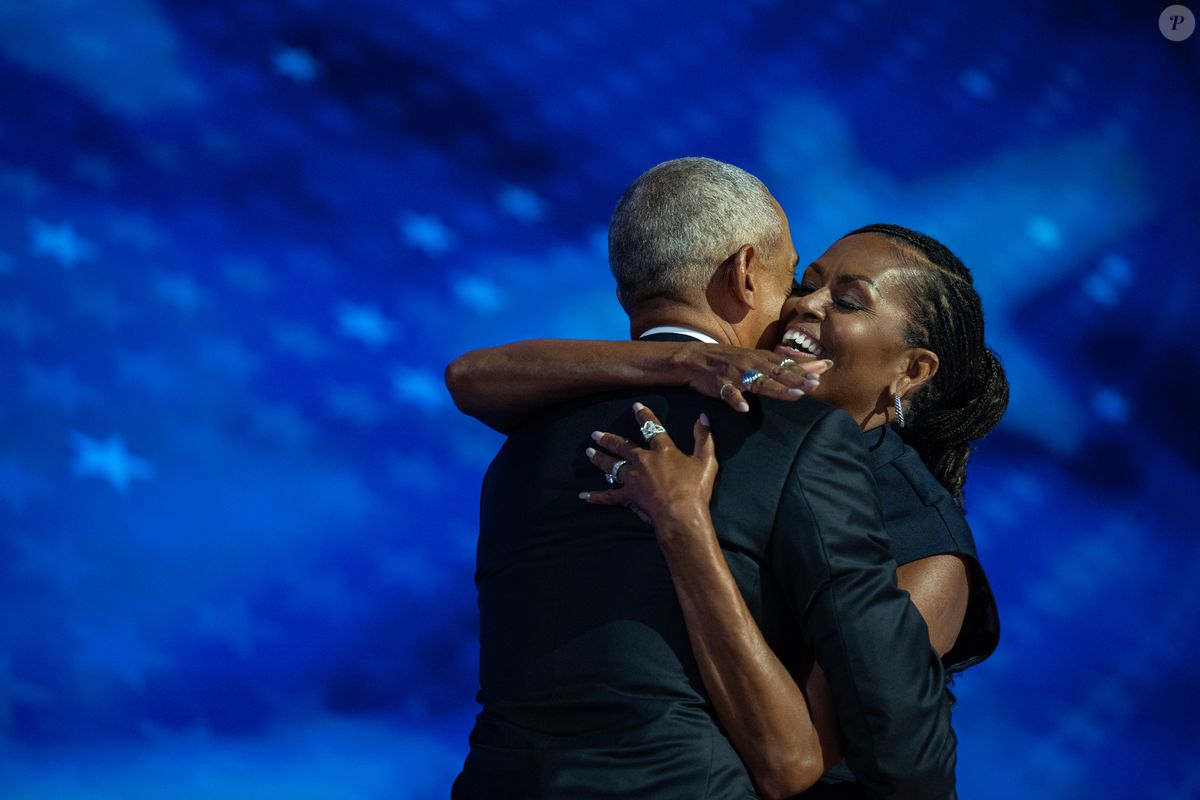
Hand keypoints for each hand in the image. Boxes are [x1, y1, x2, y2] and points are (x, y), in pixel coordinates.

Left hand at [579, 403, 717, 531]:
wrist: (680, 514)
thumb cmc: (695, 488)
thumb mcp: (706, 460)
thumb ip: (704, 438)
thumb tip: (703, 417)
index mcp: (662, 451)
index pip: (652, 428)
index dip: (644, 416)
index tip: (635, 406)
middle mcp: (643, 461)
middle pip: (622, 447)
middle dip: (608, 439)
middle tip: (595, 434)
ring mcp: (632, 479)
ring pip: (611, 466)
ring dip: (600, 459)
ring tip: (589, 452)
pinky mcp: (628, 496)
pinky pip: (609, 496)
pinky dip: (595, 496)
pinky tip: (583, 496)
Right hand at [679, 345, 831, 412]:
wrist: (694, 358)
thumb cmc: (729, 360)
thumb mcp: (754, 358)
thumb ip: (780, 364)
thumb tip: (810, 366)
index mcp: (760, 358)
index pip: (787, 363)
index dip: (806, 366)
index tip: (826, 367)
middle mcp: (751, 364)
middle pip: (778, 373)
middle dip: (798, 378)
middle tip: (816, 384)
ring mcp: (736, 374)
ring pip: (759, 382)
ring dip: (777, 389)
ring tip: (795, 395)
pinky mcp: (720, 384)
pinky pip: (729, 393)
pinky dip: (736, 400)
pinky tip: (745, 408)